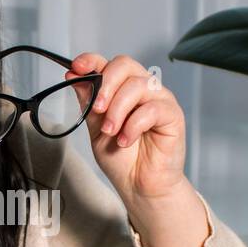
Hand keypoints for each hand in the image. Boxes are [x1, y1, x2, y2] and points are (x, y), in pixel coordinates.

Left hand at [67, 52, 187, 203]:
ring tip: (111, 132)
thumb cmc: (122, 159)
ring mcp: (159, 100)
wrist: (139, 185)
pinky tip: (126, 140)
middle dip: (105, 85)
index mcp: (123, 89)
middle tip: (97, 109)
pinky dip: (133, 125)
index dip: (91, 61)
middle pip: (124, 65)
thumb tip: (74, 75)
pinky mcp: (173, 115)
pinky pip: (152, 109)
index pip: (109, 64)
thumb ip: (88, 102)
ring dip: (118, 110)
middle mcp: (143, 89)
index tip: (76, 68)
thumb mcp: (96, 128)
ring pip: (137, 85)